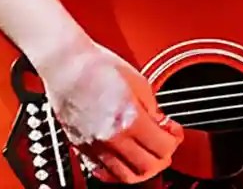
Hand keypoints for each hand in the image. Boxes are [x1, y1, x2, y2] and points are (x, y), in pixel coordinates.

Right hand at [37, 40, 182, 183]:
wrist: (67, 66)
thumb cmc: (98, 67)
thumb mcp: (139, 82)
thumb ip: (153, 109)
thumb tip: (161, 125)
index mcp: (129, 119)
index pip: (163, 147)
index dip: (174, 140)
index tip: (173, 132)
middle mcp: (112, 138)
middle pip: (147, 167)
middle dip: (163, 157)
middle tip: (165, 144)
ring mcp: (95, 146)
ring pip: (126, 177)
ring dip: (143, 169)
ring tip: (149, 155)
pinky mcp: (81, 148)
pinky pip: (103, 173)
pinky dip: (118, 172)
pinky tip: (125, 160)